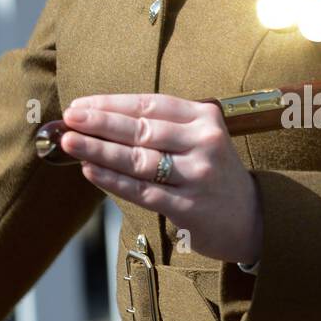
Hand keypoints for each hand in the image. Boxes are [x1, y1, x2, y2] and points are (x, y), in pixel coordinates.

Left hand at [59, 92, 262, 265]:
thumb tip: (102, 121)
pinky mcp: (189, 206)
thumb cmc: (213, 174)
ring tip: (70, 142)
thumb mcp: (201, 139)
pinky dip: (113, 180)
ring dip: (99, 150)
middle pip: (142, 130)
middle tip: (69, 118)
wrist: (251, 217)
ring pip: (139, 160)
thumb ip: (163, 128)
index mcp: (205, 118)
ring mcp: (197, 175)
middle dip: (100, 123)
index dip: (111, 104)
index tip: (81, 105)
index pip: (151, 105)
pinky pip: (142, 190)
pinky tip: (90, 170)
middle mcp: (204, 142)